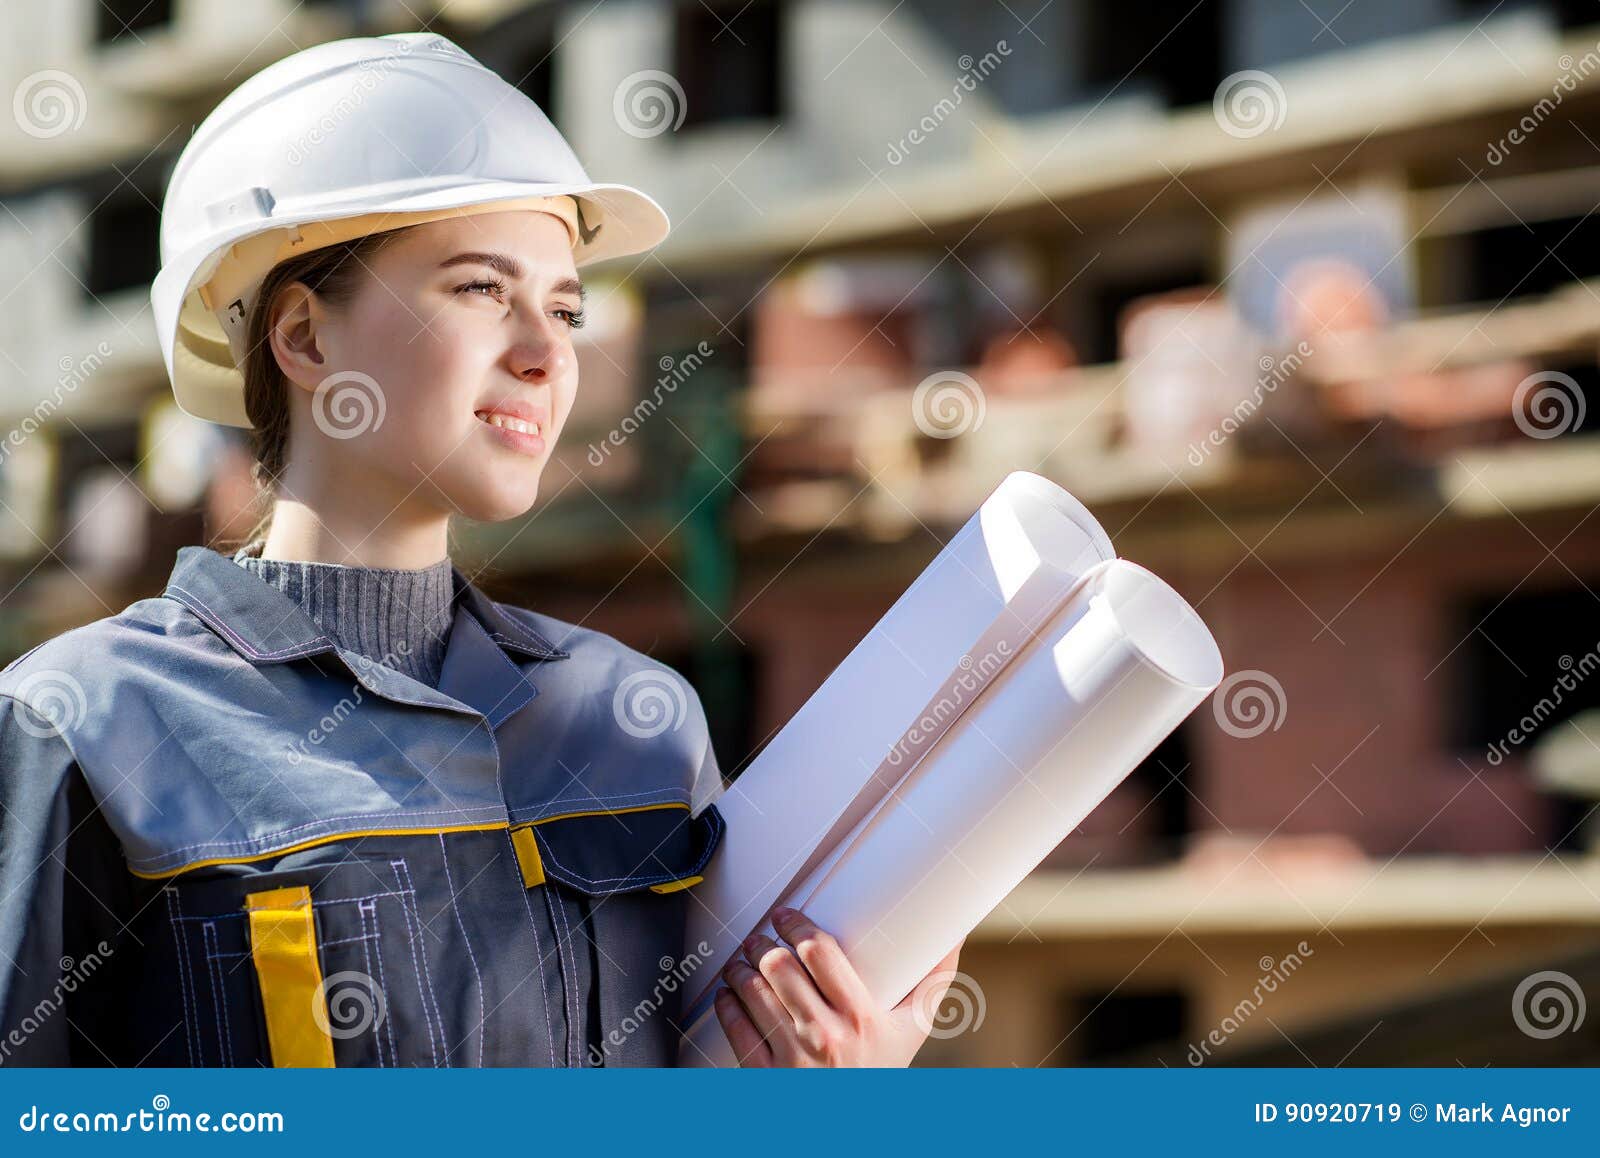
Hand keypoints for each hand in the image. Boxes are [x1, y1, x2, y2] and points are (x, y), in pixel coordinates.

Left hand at [711, 905, 964, 1066]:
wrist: (853, 1132)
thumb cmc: (881, 1072)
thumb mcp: (912, 1029)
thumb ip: (933, 980)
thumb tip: (954, 932)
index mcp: (861, 1018)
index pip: (819, 952)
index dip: (796, 924)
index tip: (785, 914)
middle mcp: (824, 1036)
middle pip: (779, 967)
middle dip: (762, 942)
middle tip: (761, 936)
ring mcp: (791, 1058)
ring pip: (751, 992)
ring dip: (739, 967)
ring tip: (741, 959)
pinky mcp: (765, 1077)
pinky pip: (736, 1028)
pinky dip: (726, 1003)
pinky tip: (729, 992)